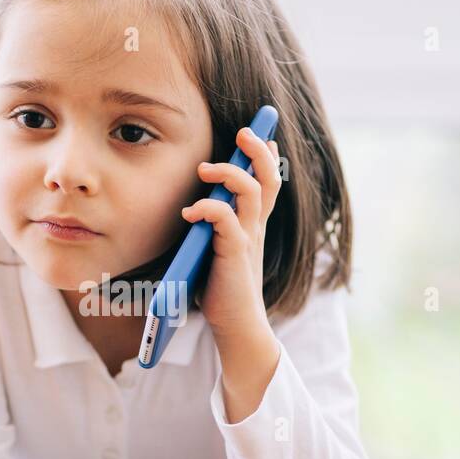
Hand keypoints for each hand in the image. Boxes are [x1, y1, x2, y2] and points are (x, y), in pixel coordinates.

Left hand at [181, 126, 282, 344]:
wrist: (236, 326)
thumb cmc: (222, 290)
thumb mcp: (218, 250)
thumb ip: (213, 227)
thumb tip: (192, 205)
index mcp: (254, 225)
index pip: (269, 183)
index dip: (267, 156)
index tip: (261, 134)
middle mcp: (256, 228)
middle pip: (268, 178)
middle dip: (259, 150)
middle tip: (244, 132)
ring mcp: (248, 239)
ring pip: (251, 191)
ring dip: (229, 173)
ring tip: (204, 167)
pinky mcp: (236, 254)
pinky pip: (226, 220)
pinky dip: (208, 208)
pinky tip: (190, 212)